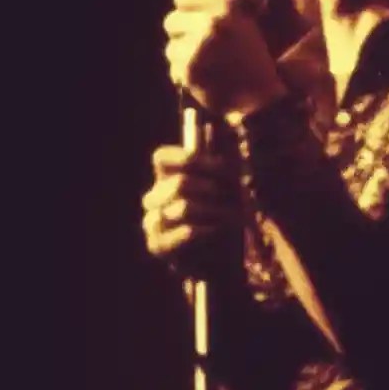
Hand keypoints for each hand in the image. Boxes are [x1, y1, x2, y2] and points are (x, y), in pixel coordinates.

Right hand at [141, 145, 244, 276]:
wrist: (222, 263)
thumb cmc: (223, 222)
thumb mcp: (227, 187)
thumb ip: (219, 160)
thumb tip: (213, 125)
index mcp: (165, 180)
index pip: (161, 158)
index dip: (190, 158)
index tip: (222, 167)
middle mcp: (153, 199)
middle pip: (179, 181)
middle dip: (214, 188)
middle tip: (236, 196)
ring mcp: (152, 222)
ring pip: (183, 206)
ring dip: (216, 210)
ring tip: (234, 216)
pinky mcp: (157, 245)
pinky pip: (183, 230)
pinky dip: (206, 229)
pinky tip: (218, 231)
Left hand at [163, 0, 286, 117]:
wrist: (262, 95)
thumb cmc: (256, 60)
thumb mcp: (248, 24)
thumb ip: (222, 9)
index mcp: (225, 9)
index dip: (185, 8)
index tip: (187, 15)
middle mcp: (209, 25)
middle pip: (171, 22)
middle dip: (180, 33)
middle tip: (192, 42)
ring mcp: (197, 48)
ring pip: (171, 48)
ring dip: (182, 56)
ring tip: (200, 63)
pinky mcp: (189, 71)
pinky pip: (174, 68)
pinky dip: (184, 74)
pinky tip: (201, 77)